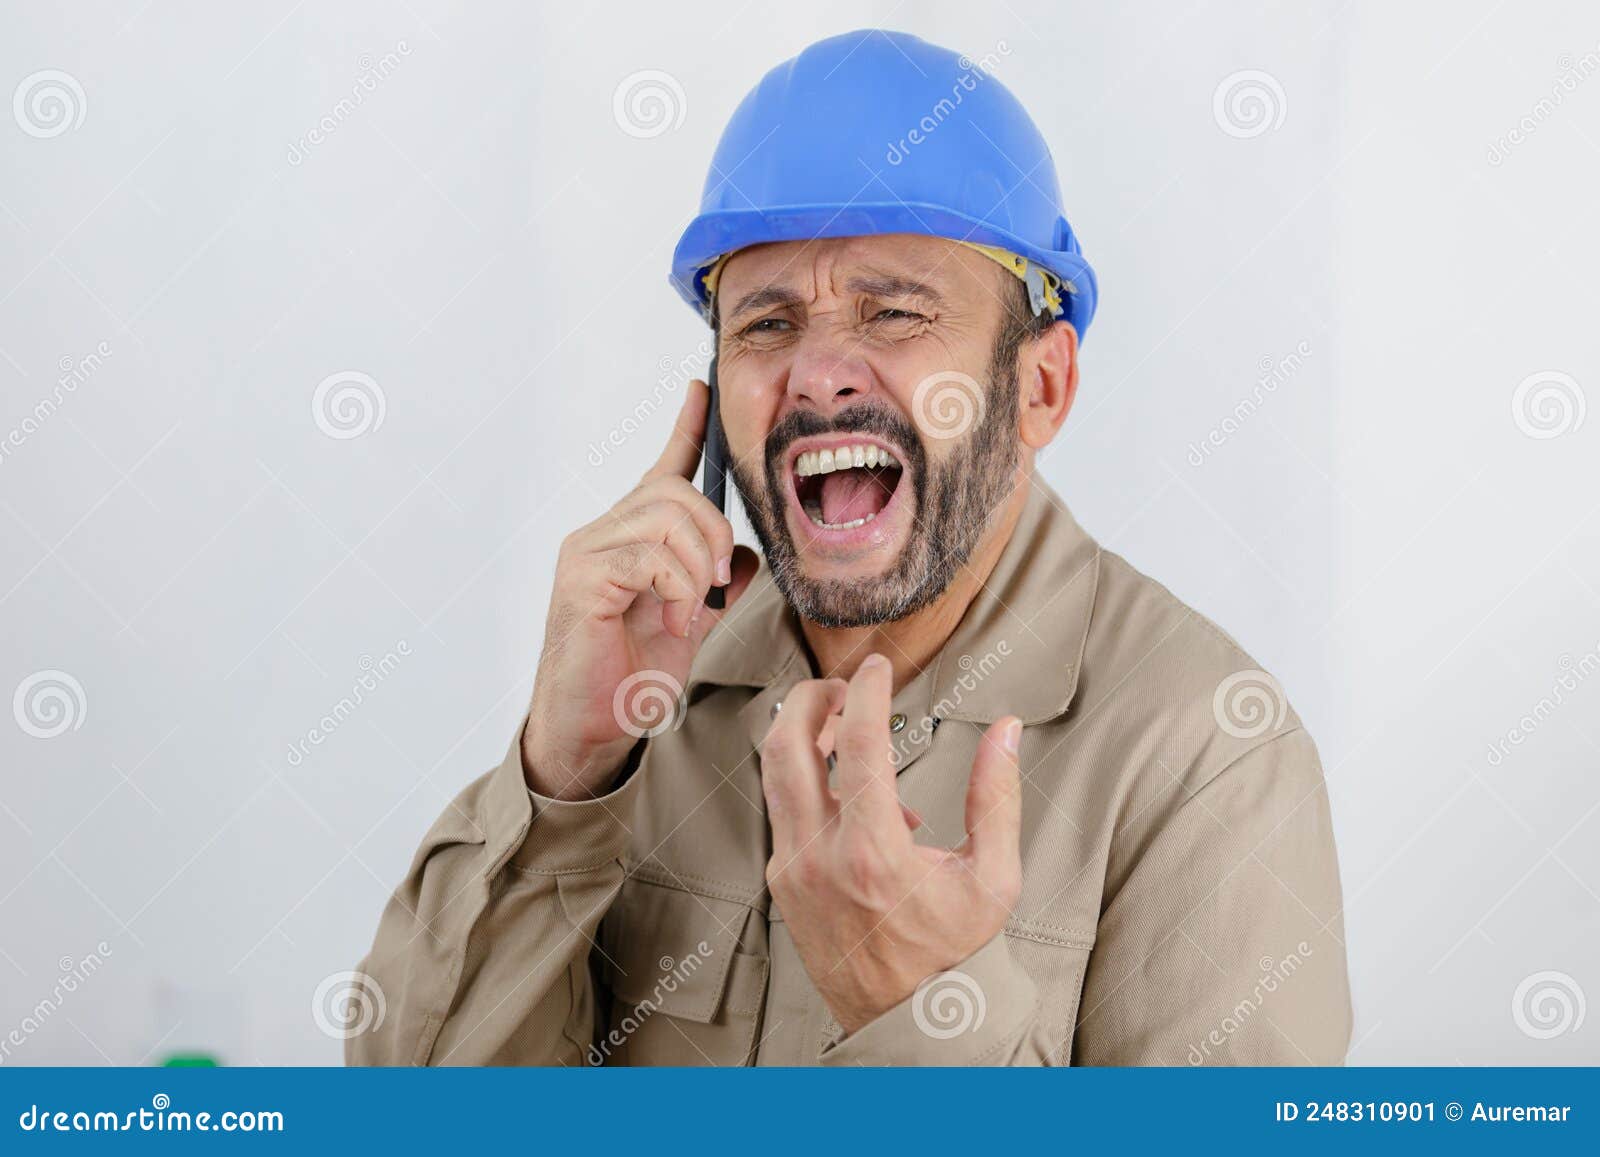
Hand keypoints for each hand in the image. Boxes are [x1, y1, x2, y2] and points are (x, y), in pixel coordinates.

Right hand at [522, 380, 757, 799]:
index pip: (662, 469)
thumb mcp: (689, 626)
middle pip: (676, 492)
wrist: (591, 729)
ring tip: (689, 611)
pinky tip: (672, 622)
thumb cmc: (628, 679)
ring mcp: (587, 551)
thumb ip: (714, 588)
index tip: (701, 390)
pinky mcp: (581, 578)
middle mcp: (603, 533)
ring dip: (698, 569)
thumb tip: (749, 558)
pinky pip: (650, 557)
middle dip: (714, 537)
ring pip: (667, 519)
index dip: (686, 427)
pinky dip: (677, 590)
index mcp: (631, 539)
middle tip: (718, 586)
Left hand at [759, 653, 1023, 1033]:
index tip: (880, 668)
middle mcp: (820, 858)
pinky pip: (781, 810)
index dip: (868, 692)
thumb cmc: (955, 952)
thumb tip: (1006, 731)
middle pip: (786, 745)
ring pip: (773, 774)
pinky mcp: (782, 881)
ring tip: (843, 727)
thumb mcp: (993, 878)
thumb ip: (997, 797)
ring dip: (801, 735)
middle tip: (844, 686)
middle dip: (811, 699)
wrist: (909, 1021)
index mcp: (874, 855)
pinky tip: (852, 792)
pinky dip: (807, 781)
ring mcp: (792, 870)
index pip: (860, 746)